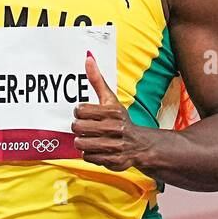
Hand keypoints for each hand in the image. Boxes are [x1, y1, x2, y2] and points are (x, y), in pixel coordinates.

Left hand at [71, 51, 148, 171]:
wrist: (140, 144)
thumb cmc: (120, 119)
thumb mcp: (110, 99)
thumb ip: (97, 80)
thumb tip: (88, 58)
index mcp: (113, 111)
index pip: (80, 110)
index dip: (80, 113)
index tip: (86, 115)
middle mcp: (115, 128)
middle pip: (77, 127)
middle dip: (79, 128)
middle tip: (87, 128)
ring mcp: (115, 145)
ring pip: (81, 143)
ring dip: (83, 142)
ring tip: (92, 138)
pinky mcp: (114, 160)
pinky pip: (87, 156)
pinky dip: (89, 154)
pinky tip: (98, 149)